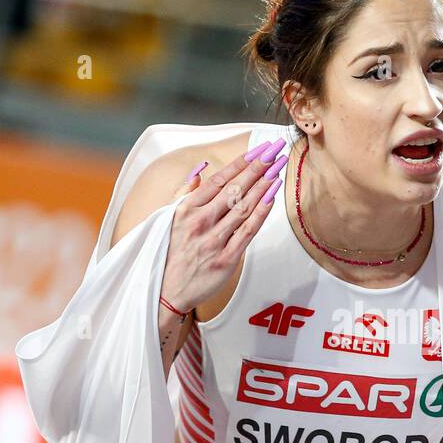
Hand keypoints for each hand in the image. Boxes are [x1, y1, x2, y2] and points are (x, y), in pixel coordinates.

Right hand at [160, 139, 286, 311]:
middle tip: (275, 151)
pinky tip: (272, 197)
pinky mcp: (226, 259)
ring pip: (244, 207)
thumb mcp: (166, 219)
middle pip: (235, 189)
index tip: (258, 149)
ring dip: (263, 186)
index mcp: (186, 209)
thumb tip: (200, 170)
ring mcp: (214, 240)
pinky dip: (261, 212)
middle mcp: (200, 222)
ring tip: (278, 169)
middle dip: (257, 167)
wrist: (164, 292)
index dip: (240, 163)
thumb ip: (184, 193)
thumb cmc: (168, 254)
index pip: (218, 180)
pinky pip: (248, 231)